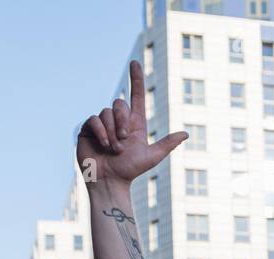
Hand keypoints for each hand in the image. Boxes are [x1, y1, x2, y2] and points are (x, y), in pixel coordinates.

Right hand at [77, 60, 187, 188]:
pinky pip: (93, 119)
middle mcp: (118, 121)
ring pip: (106, 113)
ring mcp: (102, 124)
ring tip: (114, 148)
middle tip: (123, 140)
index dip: (136, 79)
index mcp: (134, 123)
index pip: (136, 96)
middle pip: (119, 104)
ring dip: (111, 132)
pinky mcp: (88, 128)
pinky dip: (100, 132)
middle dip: (122, 122)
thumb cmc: (130, 171)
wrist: (109, 180)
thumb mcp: (151, 157)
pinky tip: (103, 145)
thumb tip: (185, 134)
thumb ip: (167, 144)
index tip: (135, 62)